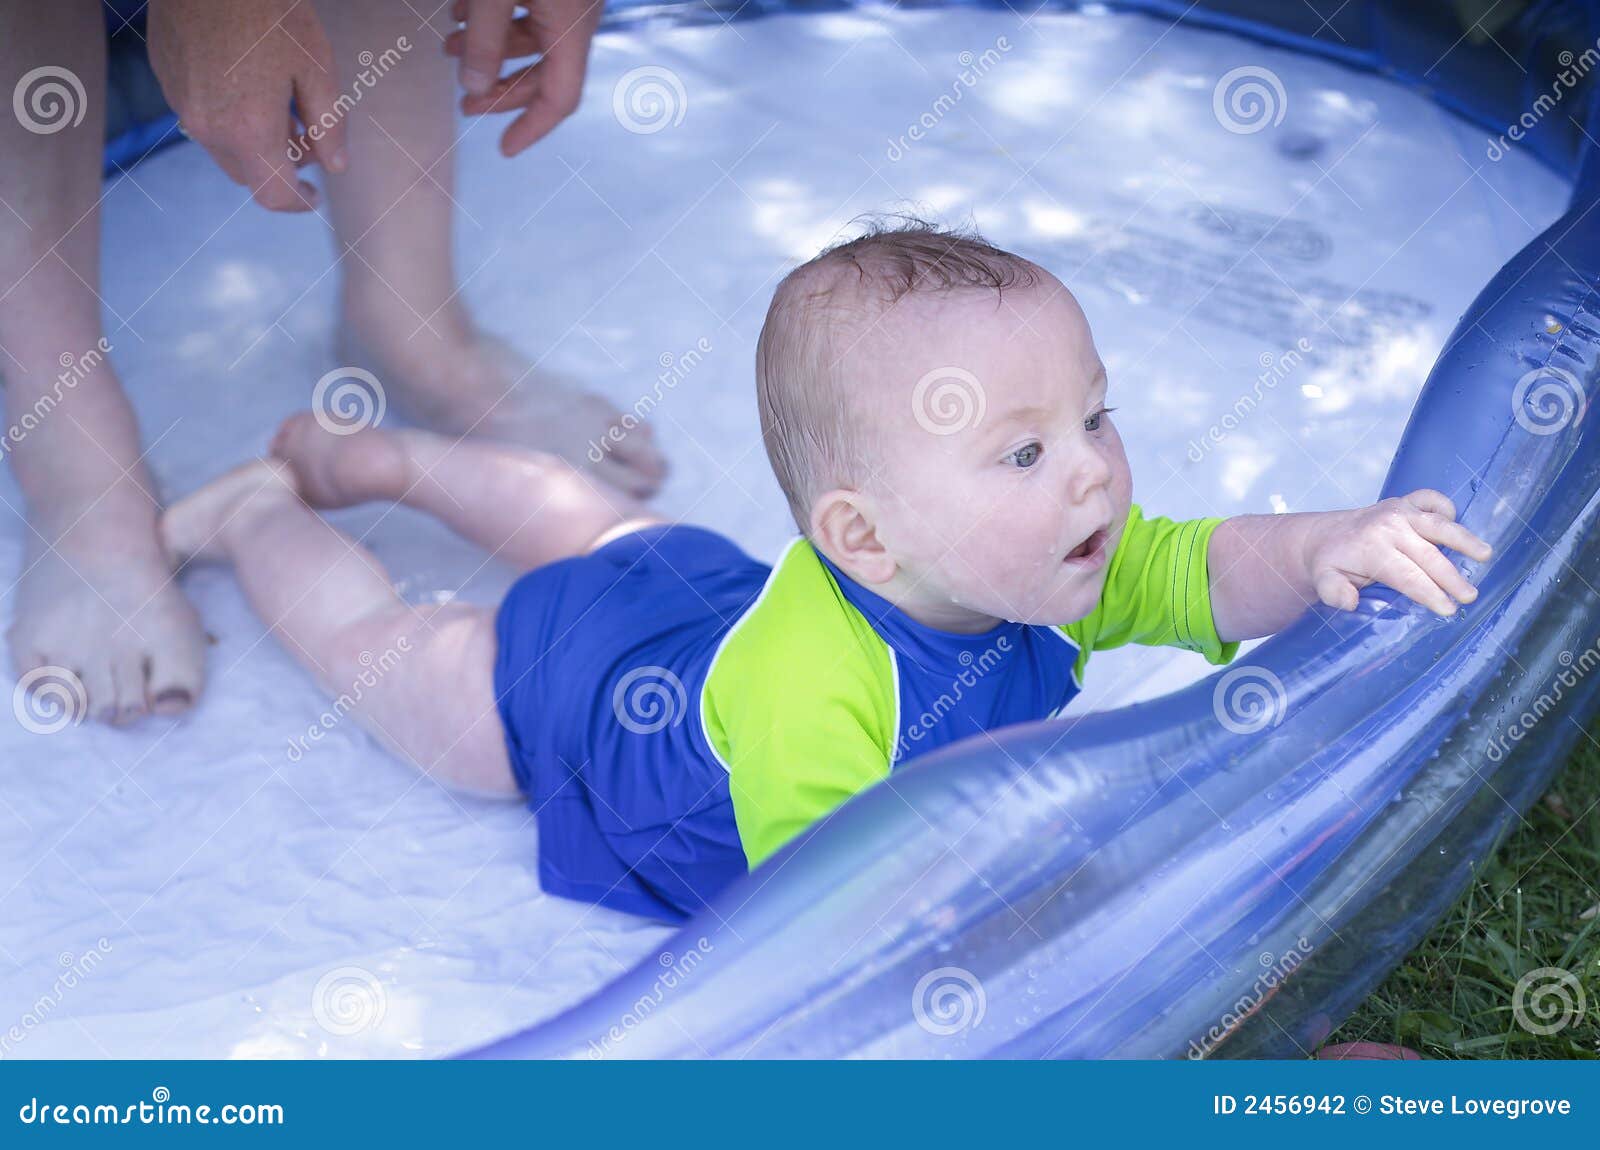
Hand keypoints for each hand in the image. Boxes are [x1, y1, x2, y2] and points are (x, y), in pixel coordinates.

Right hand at [148, 0, 345, 211]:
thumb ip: (329, 125)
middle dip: (280, 166)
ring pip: (222, 147)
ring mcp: (181, 103)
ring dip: (253, 141)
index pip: (274, 195)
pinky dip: (228, 116)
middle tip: (306, 135)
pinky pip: (201, 116)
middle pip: (248, 175)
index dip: (299, 202)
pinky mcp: (166, 78)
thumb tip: (336, 166)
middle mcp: (209, 127)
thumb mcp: (317, 67)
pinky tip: (247, 80)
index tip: (315, 196)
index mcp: (250, 130)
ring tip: (280, 103)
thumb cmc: (271, 9)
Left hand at [445, 0, 602, 155]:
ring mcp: (568, 2)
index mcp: (569, 30)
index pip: (559, 98)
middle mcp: (575, 21)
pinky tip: (463, 15)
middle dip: (500, 91)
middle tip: (466, 104)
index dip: (532, 128)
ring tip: (451, 48)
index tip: (505, 148)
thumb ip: (483, 39)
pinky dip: (496, 23)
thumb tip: (474, 86)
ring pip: (532, 41)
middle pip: (544, 75)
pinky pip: (530, 12)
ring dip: (490, 51)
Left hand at [1308, 489, 1492, 615]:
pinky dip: (1445, 506)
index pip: (1408, 576)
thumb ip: (1333, 593)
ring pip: (1438, 525)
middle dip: (1451, 578)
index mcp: (1372, 549)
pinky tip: (1457, 522)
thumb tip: (1350, 601)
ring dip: (1463, 540)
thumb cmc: (1331, 562)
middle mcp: (1389, 526)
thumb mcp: (1323, 582)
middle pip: (1428, 555)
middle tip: (1470, 596)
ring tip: (1485, 555)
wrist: (1322, 534)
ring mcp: (1399, 510)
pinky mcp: (1405, 500)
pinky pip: (1430, 498)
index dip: (1430, 593)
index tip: (1447, 609)